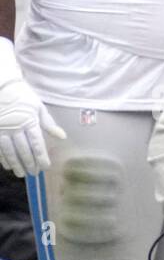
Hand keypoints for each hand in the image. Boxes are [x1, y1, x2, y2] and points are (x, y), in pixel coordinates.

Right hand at [0, 42, 65, 176]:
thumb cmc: (23, 96)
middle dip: (29, 163)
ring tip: (21, 174)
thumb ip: (48, 124)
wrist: (1, 86)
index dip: (41, 157)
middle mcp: (15, 127)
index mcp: (30, 121)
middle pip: (24, 150)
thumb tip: (62, 137)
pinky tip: (7, 165)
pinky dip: (3, 158)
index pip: (37, 144)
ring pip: (9, 151)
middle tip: (34, 174)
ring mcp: (2, 129)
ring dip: (16, 164)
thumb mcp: (38, 107)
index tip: (46, 167)